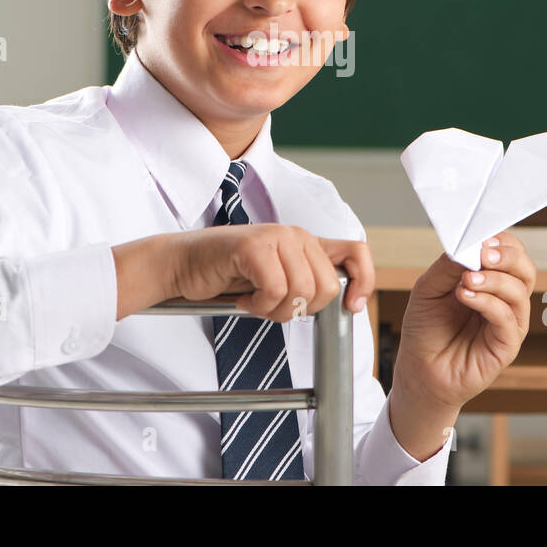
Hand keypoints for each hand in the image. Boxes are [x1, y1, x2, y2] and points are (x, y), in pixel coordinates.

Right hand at [168, 222, 374, 322]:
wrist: (183, 265)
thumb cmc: (228, 276)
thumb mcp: (277, 280)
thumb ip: (307, 283)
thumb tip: (344, 304)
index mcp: (306, 243)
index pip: (356, 254)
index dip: (363, 283)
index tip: (352, 308)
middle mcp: (296, 235)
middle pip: (328, 287)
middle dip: (302, 309)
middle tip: (273, 306)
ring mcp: (275, 236)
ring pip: (302, 291)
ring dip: (276, 310)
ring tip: (255, 302)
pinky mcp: (254, 245)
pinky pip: (275, 290)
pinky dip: (258, 305)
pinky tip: (242, 298)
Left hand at [393, 231, 535, 412]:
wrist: (418, 369)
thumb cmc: (426, 328)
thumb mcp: (429, 288)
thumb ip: (448, 266)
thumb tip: (468, 245)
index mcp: (491, 281)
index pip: (511, 253)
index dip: (501, 242)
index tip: (482, 238)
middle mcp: (505, 300)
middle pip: (525, 269)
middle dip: (507, 257)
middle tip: (482, 255)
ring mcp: (508, 323)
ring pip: (519, 291)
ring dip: (494, 280)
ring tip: (466, 280)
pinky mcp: (506, 346)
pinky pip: (508, 318)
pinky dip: (488, 303)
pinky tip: (465, 296)